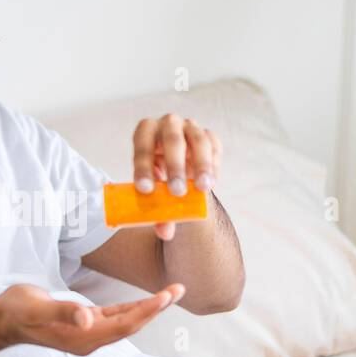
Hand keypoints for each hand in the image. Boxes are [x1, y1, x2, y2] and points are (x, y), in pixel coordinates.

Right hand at [0, 283, 184, 355]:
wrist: (0, 320)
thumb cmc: (17, 311)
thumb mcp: (38, 307)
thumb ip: (64, 311)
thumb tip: (87, 317)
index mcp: (83, 336)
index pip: (124, 323)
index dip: (148, 310)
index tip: (167, 295)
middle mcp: (89, 339)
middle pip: (131, 324)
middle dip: (156, 307)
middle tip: (179, 289)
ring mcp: (86, 333)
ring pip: (125, 321)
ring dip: (147, 308)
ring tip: (169, 293)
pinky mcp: (82, 324)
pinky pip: (113, 318)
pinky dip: (130, 309)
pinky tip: (142, 301)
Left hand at [132, 114, 221, 239]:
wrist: (179, 172)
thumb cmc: (160, 180)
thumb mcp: (155, 193)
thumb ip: (159, 212)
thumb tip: (165, 232)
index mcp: (145, 133)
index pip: (141, 144)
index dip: (142, 166)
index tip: (145, 190)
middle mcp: (168, 124)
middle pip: (172, 138)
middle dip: (175, 166)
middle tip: (177, 192)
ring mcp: (190, 127)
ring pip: (198, 139)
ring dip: (201, 165)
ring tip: (202, 189)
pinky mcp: (208, 136)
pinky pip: (214, 145)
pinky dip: (214, 164)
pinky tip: (212, 182)